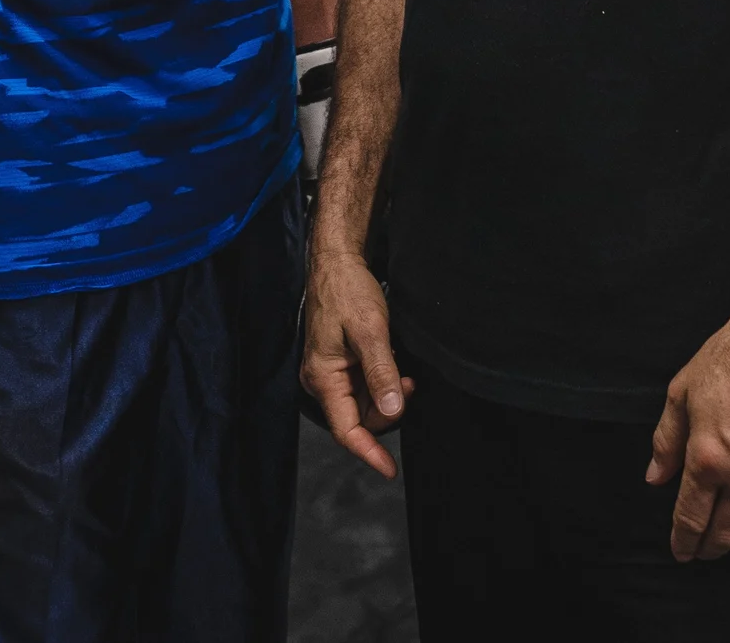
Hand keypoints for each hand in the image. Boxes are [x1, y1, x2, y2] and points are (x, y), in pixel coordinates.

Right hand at [301, 249, 413, 479]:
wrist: (338, 260)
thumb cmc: (348, 291)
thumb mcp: (370, 331)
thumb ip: (380, 371)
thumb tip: (392, 410)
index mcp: (322, 377)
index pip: (345, 429)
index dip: (369, 452)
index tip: (390, 470)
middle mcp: (322, 379)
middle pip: (357, 417)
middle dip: (386, 409)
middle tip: (407, 384)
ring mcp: (330, 370)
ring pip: (363, 401)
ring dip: (386, 394)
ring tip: (402, 371)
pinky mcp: (340, 360)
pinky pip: (362, 384)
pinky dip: (381, 381)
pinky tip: (393, 365)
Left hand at [645, 309, 729, 560]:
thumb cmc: (729, 359)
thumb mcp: (682, 392)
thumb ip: (667, 440)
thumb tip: (655, 479)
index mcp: (707, 458)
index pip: (691, 517)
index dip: (683, 541)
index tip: (681, 552)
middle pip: (725, 533)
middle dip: (710, 549)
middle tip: (703, 552)